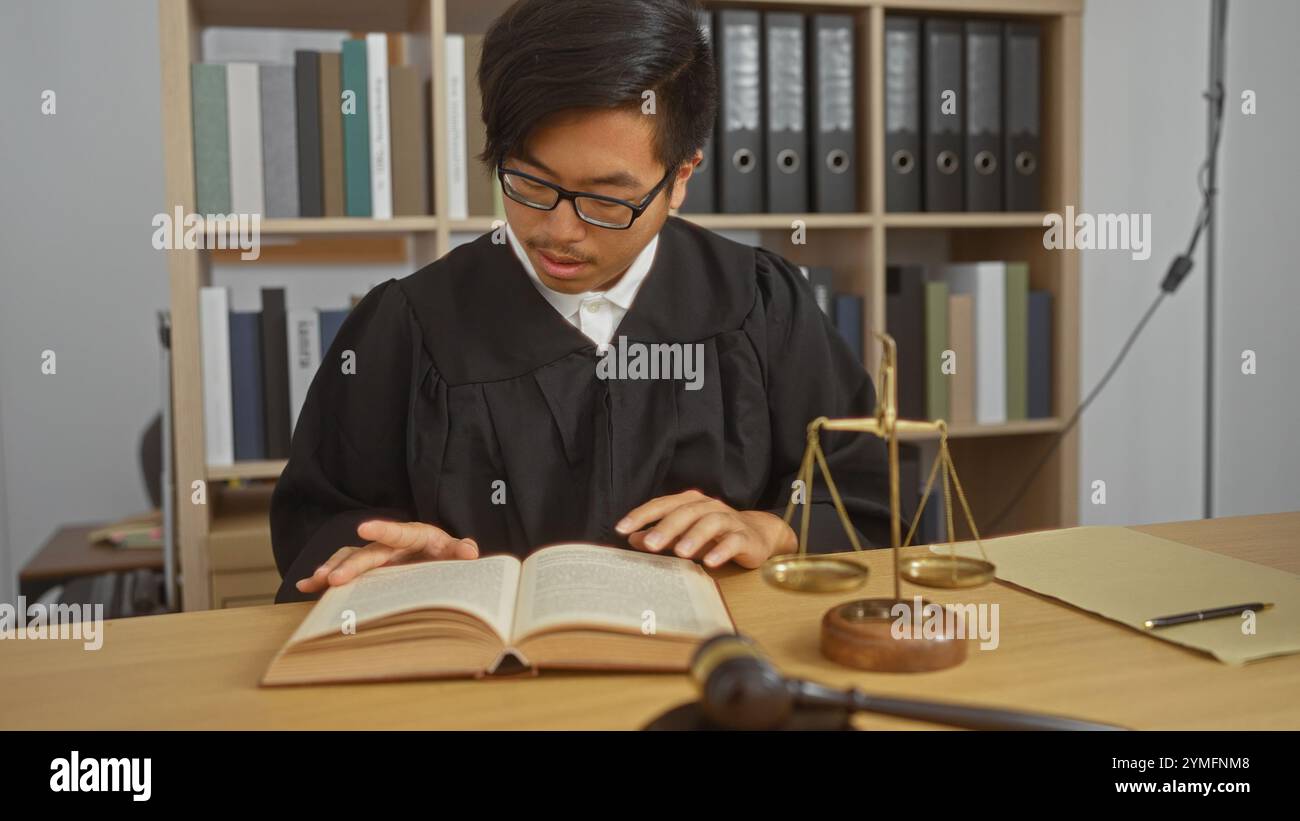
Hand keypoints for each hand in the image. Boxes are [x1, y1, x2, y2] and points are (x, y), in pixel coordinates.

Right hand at [295, 520, 477, 593]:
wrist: (438, 558)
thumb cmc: (446, 554)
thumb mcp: (456, 551)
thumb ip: (460, 550)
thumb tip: (470, 551)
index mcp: (416, 536)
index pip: (399, 533)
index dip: (382, 530)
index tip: (364, 528)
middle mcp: (391, 544)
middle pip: (368, 553)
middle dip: (350, 565)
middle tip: (333, 579)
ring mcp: (377, 556)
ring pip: (350, 559)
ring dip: (331, 569)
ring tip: (313, 581)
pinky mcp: (368, 569)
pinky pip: (344, 570)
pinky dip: (325, 577)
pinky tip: (306, 586)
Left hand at [614, 490, 796, 568]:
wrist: (758, 536)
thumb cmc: (714, 535)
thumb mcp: (684, 534)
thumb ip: (660, 534)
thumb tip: (632, 538)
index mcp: (690, 502)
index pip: (662, 504)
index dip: (642, 515)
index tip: (621, 528)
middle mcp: (709, 506)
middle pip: (685, 512)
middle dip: (666, 528)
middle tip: (649, 545)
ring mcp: (729, 520)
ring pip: (710, 523)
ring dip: (694, 537)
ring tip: (680, 553)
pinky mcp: (745, 537)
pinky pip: (733, 542)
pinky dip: (721, 551)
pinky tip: (710, 563)